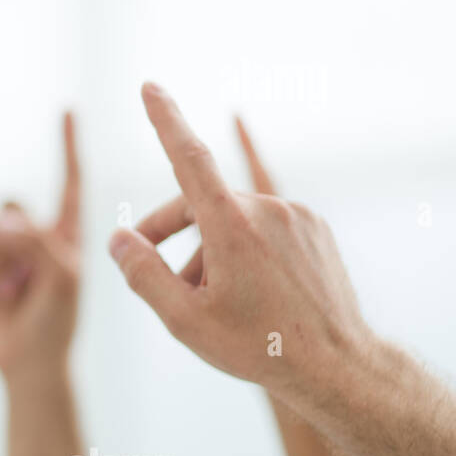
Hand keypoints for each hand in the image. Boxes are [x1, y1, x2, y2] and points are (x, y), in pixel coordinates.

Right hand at [0, 113, 80, 377]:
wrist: (28, 362)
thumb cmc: (58, 322)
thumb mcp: (62, 277)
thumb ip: (35, 240)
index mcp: (68, 231)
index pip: (70, 179)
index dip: (68, 144)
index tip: (68, 109)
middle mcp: (37, 233)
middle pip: (11, 203)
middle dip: (8, 235)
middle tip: (21, 270)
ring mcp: (6, 249)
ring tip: (9, 288)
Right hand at [108, 83, 367, 400]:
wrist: (337, 368)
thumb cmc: (256, 347)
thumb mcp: (182, 320)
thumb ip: (142, 273)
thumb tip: (118, 238)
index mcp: (232, 226)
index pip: (189, 158)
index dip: (165, 120)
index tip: (150, 87)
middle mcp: (266, 210)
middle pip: (199, 204)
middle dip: (170, 234)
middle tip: (150, 272)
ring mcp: (296, 217)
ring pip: (231, 220)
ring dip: (207, 250)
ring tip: (206, 302)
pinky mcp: (315, 229)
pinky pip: (263, 228)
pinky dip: (242, 251)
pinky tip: (245, 295)